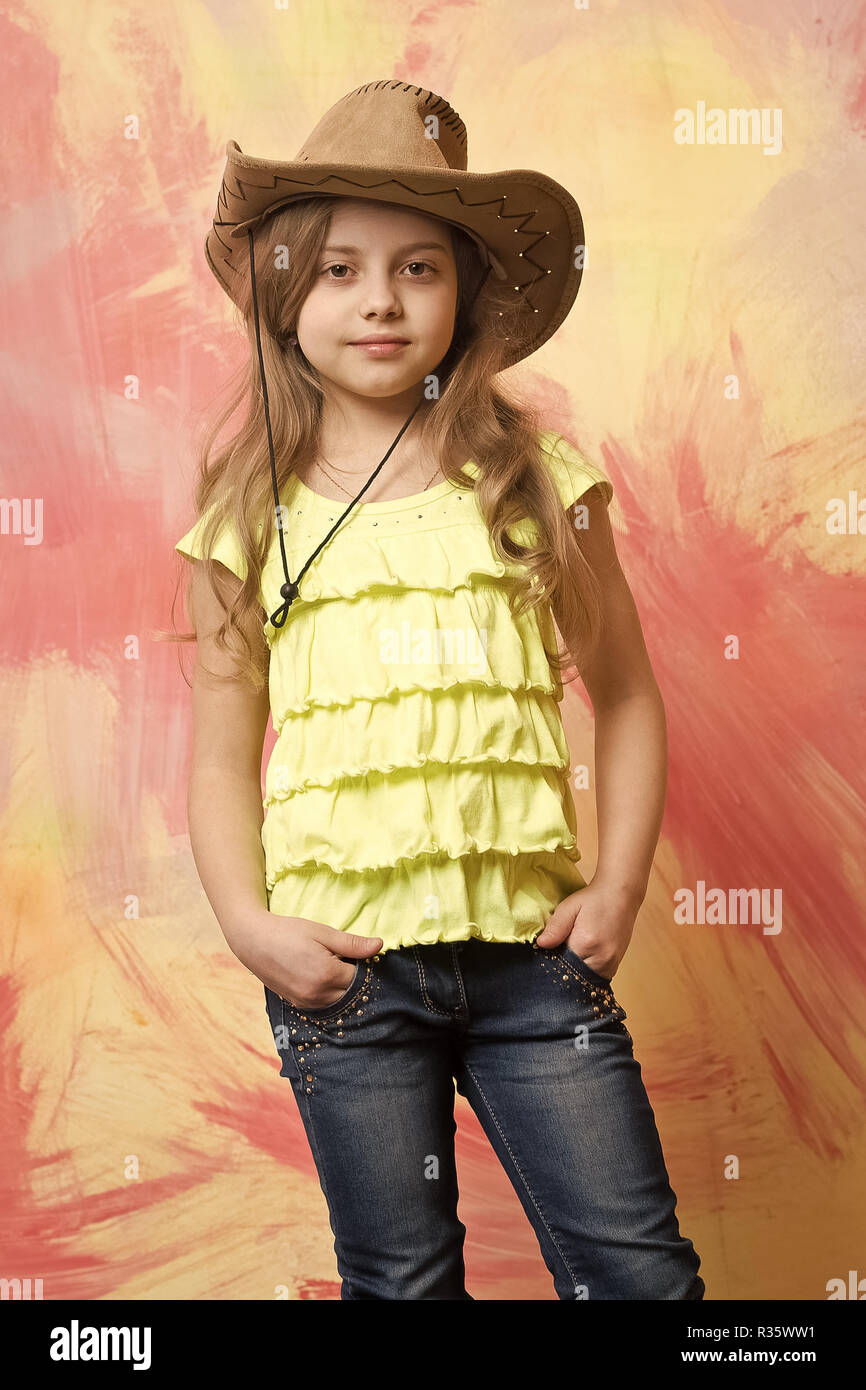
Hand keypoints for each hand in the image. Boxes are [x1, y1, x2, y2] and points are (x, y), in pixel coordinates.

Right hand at [224, 910, 382, 1009]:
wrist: (253, 941)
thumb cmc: (288, 932)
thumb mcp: (322, 932)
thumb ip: (352, 943)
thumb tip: (380, 945)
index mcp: (327, 974)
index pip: (361, 977)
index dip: (365, 964)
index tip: (361, 953)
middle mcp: (318, 994)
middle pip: (352, 993)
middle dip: (356, 979)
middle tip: (349, 959)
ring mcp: (307, 1002)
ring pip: (340, 1001)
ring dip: (344, 988)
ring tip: (336, 966)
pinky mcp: (299, 1004)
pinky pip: (325, 1004)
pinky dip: (331, 993)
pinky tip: (325, 977)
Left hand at [533, 879, 640, 978]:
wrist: (620, 894)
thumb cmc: (593, 899)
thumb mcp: (569, 907)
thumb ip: (555, 927)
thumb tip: (541, 944)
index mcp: (586, 944)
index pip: (560, 965)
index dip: (551, 960)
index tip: (548, 951)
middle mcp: (602, 958)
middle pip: (573, 975)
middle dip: (563, 967)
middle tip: (559, 950)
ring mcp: (611, 964)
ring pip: (585, 978)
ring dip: (575, 970)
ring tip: (572, 950)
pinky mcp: (615, 964)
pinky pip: (596, 976)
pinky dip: (586, 970)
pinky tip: (582, 955)